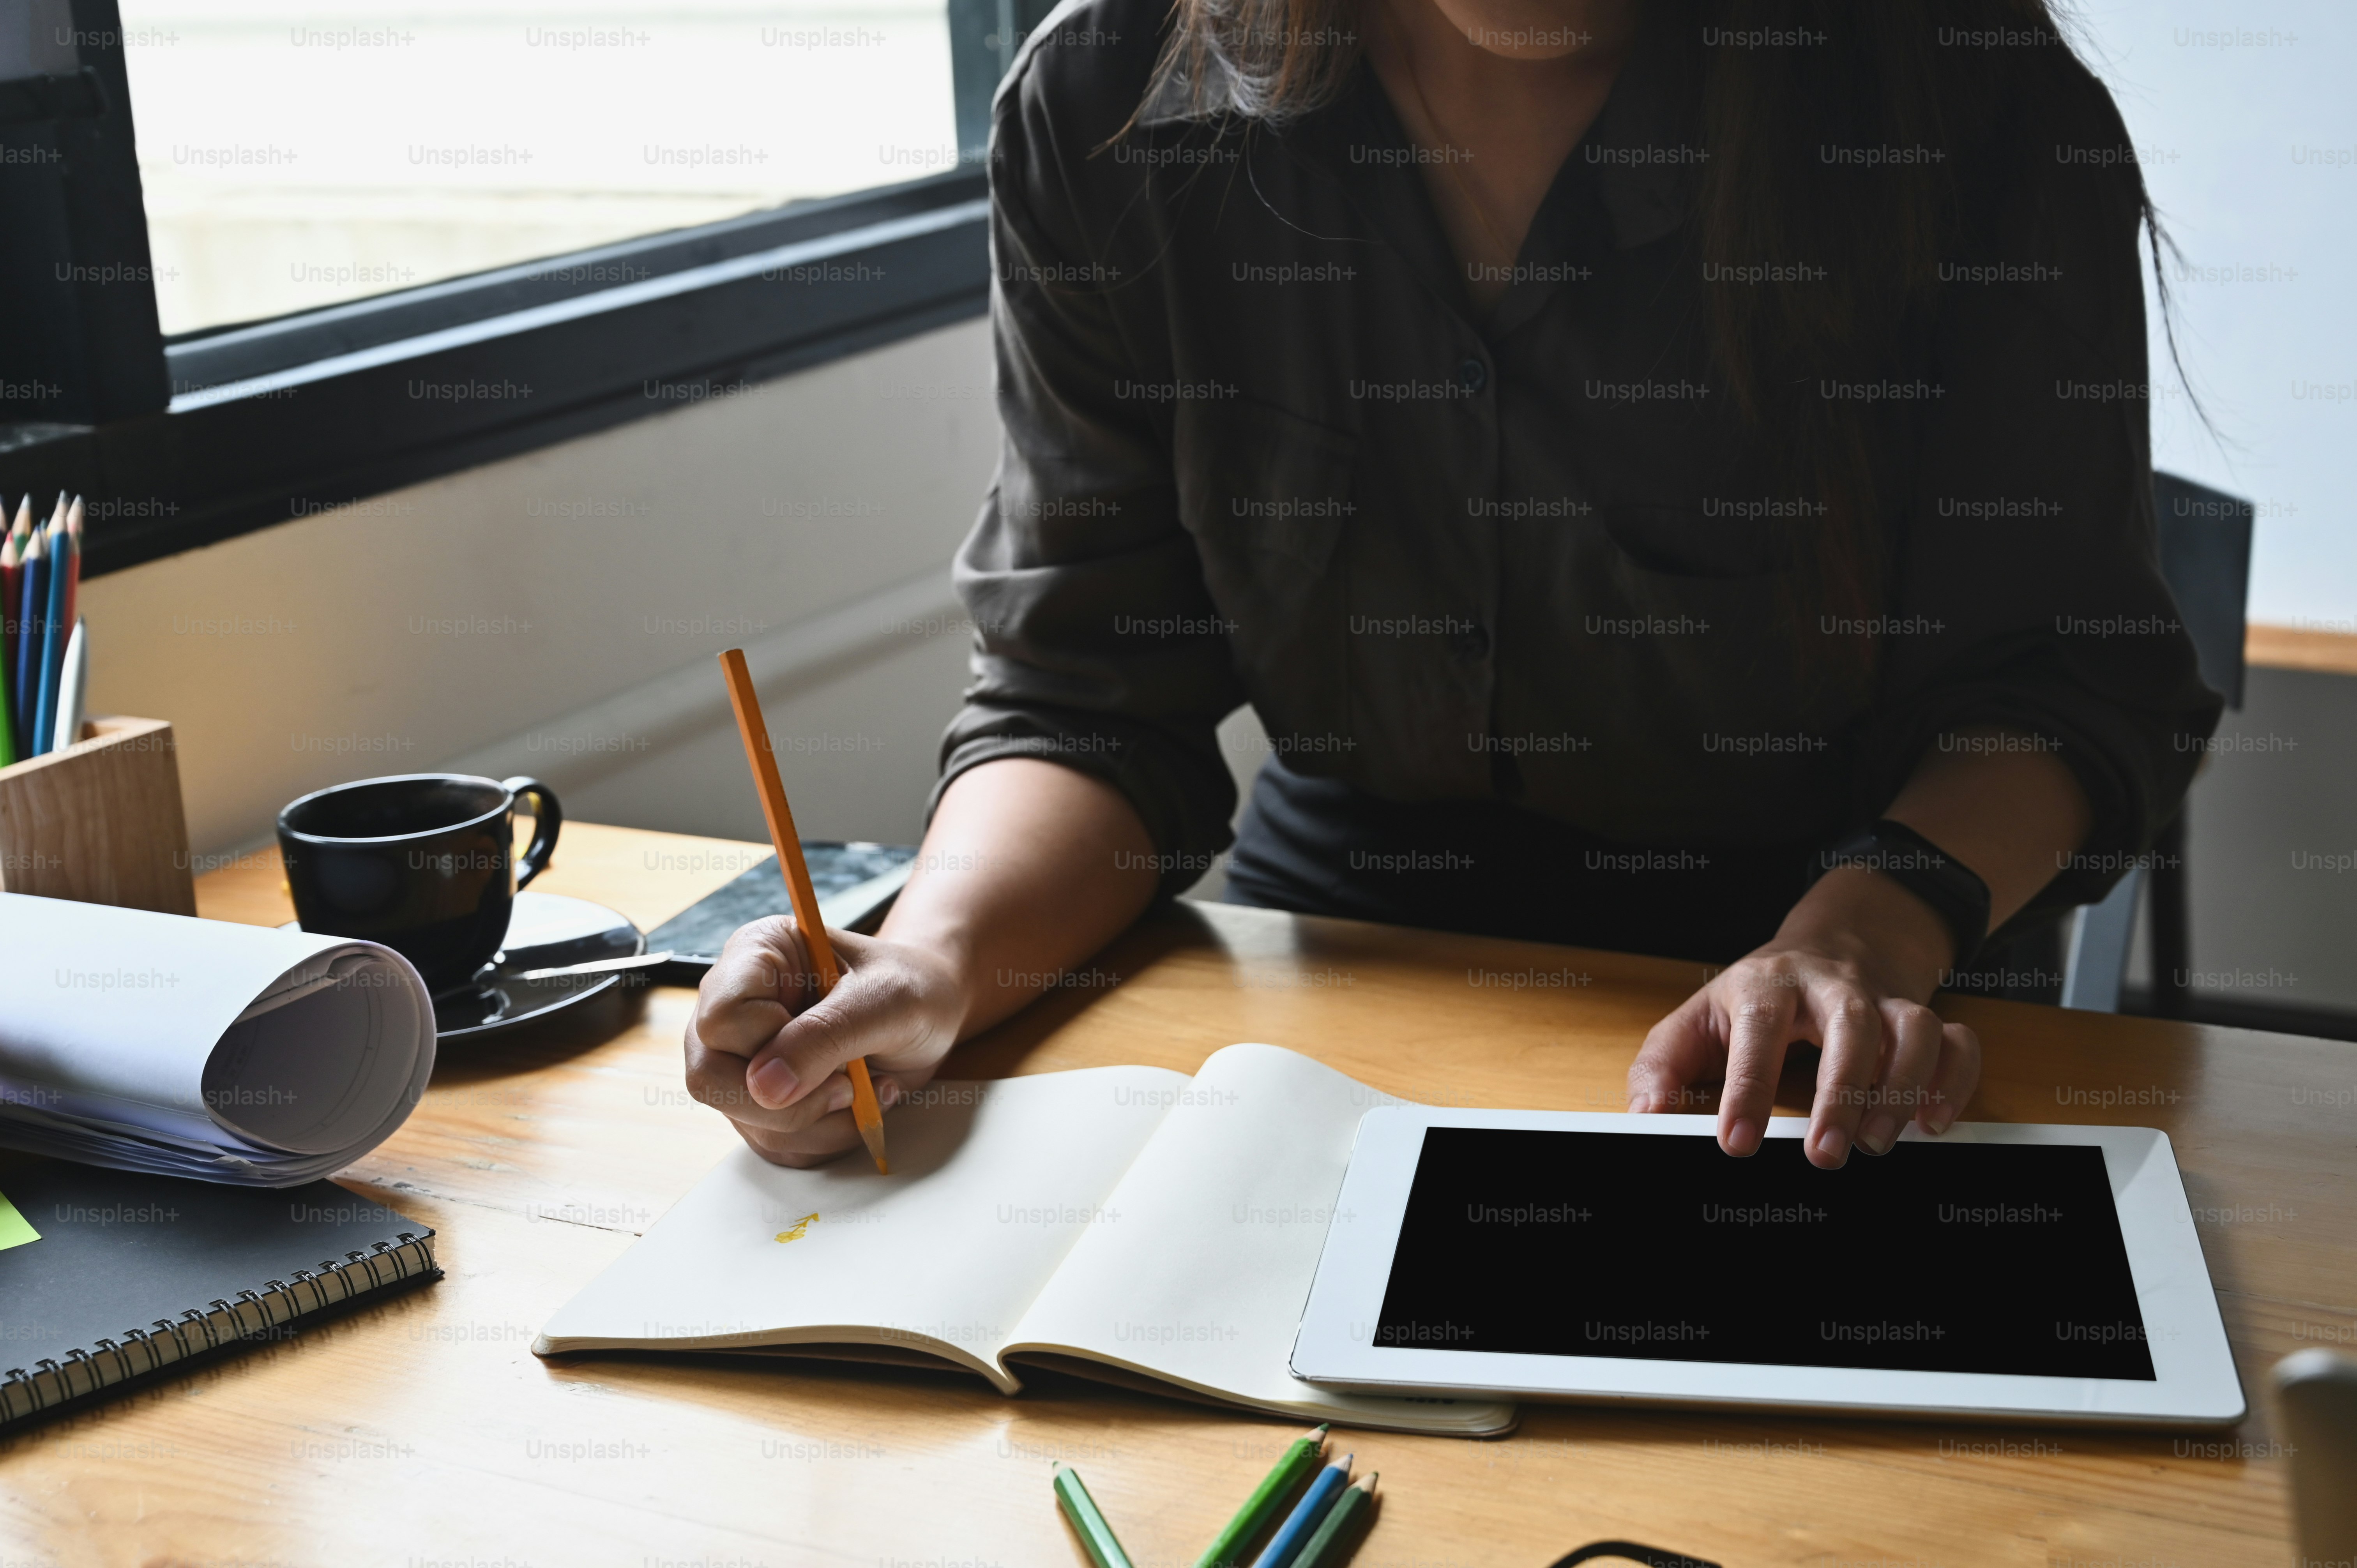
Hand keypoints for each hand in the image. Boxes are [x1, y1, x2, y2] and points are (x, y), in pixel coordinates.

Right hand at [683, 917, 966, 1166]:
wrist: (930, 1012)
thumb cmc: (913, 987)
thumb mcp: (886, 1001)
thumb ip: (826, 1036)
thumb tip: (764, 1088)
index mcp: (754, 955)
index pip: (719, 1019)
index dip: (771, 1044)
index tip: (833, 1042)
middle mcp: (732, 1007)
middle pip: (711, 1078)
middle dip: (791, 1100)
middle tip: (850, 1084)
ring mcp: (740, 1057)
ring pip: (744, 1120)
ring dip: (818, 1122)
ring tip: (865, 1088)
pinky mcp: (759, 1099)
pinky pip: (771, 1143)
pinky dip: (823, 1136)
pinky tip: (855, 1105)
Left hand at [1624, 867, 1982, 1167]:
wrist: (1828, 945)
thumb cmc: (1754, 999)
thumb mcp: (1696, 1020)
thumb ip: (1663, 1066)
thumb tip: (1645, 1113)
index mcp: (1765, 985)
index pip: (1757, 1032)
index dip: (1747, 1089)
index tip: (1738, 1143)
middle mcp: (1829, 986)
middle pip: (1848, 1024)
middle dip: (1839, 1092)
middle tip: (1825, 1155)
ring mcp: (1882, 998)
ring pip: (1912, 1027)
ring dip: (1901, 1086)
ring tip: (1878, 1142)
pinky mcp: (1921, 1014)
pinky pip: (1956, 1040)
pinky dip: (1954, 1079)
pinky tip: (1932, 1121)